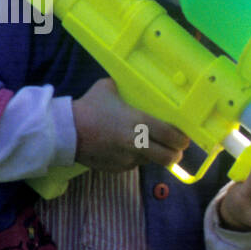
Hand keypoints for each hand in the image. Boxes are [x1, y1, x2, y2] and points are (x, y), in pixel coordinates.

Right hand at [72, 77, 190, 172]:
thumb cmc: (88, 108)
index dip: (182, 140)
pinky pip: (132, 165)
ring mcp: (127, 158)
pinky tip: (125, 150)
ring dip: (152, 156)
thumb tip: (128, 81)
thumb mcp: (107, 89)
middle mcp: (137, 142)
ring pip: (150, 161)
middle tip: (175, 151)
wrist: (65, 131)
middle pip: (168, 157)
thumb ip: (122, 88)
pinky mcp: (117, 168)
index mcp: (139, 122)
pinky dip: (133, 159)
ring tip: (147, 147)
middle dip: (174, 155)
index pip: (171, 135)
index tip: (185, 139)